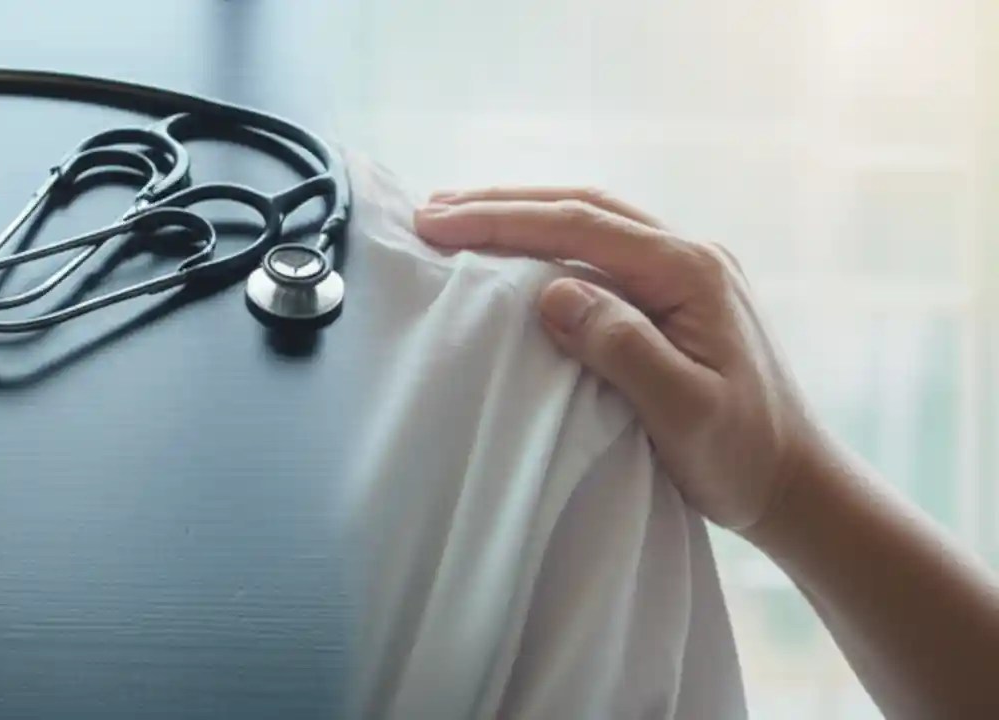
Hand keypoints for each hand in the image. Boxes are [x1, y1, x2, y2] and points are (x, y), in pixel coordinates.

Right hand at [414, 187, 824, 531]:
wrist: (797, 483)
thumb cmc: (742, 456)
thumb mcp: (684, 411)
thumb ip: (622, 347)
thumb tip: (553, 292)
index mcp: (691, 272)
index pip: (581, 226)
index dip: (503, 220)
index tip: (437, 223)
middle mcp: (690, 256)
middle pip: (583, 206)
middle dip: (502, 204)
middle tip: (432, 211)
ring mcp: (687, 272)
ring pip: (592, 220)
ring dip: (524, 215)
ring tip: (460, 216)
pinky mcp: (677, 295)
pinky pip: (603, 249)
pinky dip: (549, 240)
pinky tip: (519, 250)